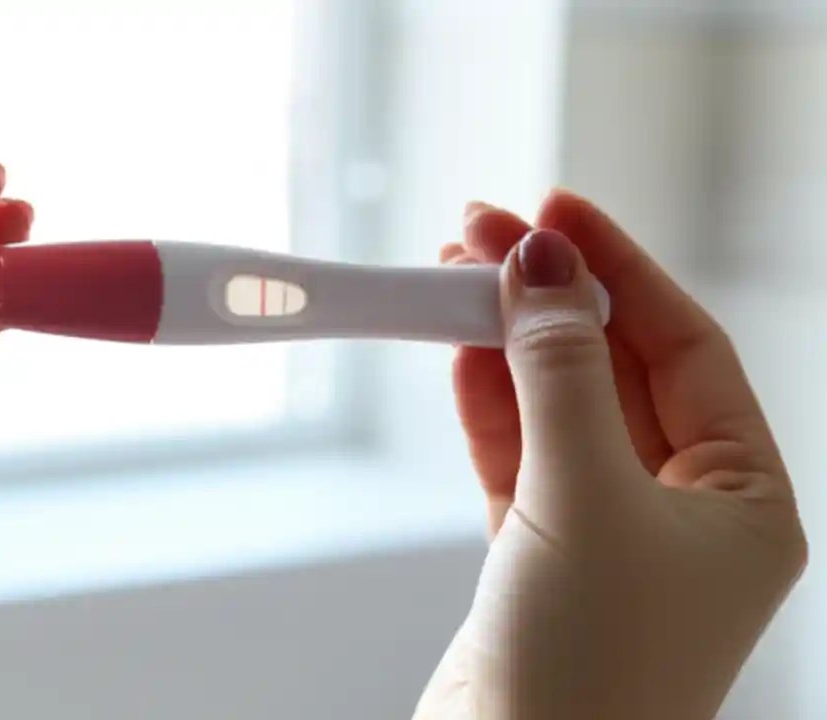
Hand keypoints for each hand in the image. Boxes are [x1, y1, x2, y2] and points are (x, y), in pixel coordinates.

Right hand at [414, 192, 807, 717]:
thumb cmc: (588, 674)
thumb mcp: (585, 498)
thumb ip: (560, 375)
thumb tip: (545, 269)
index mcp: (742, 499)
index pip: (684, 348)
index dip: (620, 270)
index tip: (556, 209)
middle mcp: (681, 511)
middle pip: (613, 369)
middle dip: (550, 299)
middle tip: (482, 233)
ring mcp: (605, 532)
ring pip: (554, 408)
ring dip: (506, 344)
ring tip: (453, 277)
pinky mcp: (537, 555)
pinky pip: (514, 454)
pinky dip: (483, 402)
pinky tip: (455, 351)